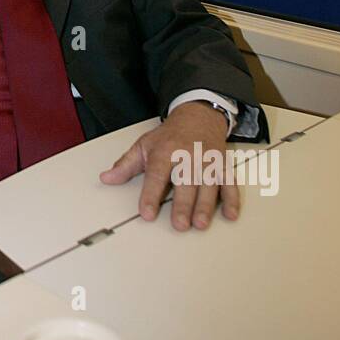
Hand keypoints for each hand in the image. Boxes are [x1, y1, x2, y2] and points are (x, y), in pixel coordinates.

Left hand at [99, 102, 239, 229]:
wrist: (198, 115)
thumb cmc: (171, 135)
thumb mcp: (144, 145)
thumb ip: (126, 165)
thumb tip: (107, 178)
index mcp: (165, 151)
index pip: (157, 175)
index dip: (151, 195)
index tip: (147, 213)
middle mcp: (188, 156)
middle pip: (185, 182)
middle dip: (183, 205)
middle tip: (180, 224)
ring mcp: (207, 161)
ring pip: (208, 185)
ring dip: (205, 205)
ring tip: (200, 223)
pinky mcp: (222, 165)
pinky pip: (229, 183)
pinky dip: (232, 199)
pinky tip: (230, 214)